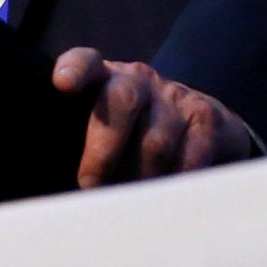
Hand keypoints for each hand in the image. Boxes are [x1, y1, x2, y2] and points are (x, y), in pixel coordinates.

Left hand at [52, 48, 258, 184]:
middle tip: (91, 185)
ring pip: (155, 141)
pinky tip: (165, 196)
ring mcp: (173, 95)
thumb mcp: (101, 134)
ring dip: (139, 179)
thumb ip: (82, 147)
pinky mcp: (203, 116)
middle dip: (104, 149)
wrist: (195, 130)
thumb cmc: (130, 141)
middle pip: (122, 99)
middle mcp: (138, 80)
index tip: (63, 84)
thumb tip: (72, 189)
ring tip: (129, 203)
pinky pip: (190, 156)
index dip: (75, 69)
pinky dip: (174, 182)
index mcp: (103, 79)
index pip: (87, 63)